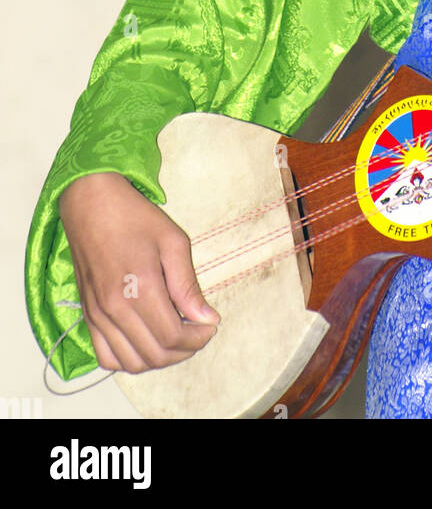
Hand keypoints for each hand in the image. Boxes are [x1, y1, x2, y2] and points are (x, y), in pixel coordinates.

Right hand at [58, 171, 220, 373]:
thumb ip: (188, 285)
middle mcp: (115, 308)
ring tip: (175, 338)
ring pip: (131, 362)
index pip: (173, 336)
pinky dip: (129, 360)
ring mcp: (97, 315)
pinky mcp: (87, 315)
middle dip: (184, 351)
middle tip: (197, 333)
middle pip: (154, 355)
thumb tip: (207, 318)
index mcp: (140, 288)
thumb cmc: (134, 217)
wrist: (91, 203)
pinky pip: (106, 356)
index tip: (210, 326)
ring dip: (159, 359)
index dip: (197, 339)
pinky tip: (146, 341)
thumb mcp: (173, 241)